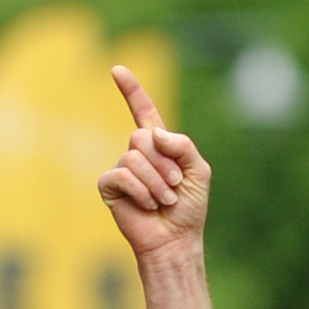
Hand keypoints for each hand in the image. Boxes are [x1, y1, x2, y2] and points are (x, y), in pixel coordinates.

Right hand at [98, 63, 211, 260]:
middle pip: (142, 136)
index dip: (131, 90)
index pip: (143, 111)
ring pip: (134, 157)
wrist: (176, 239)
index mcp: (158, 145)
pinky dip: (141, 191)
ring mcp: (121, 168)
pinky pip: (121, 175)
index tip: (117, 69)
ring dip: (156, 183)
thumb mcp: (198, 171)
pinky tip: (147, 205)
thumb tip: (153, 133)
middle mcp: (137, 152)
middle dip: (164, 164)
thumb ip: (183, 146)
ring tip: (164, 200)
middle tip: (174, 187)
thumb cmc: (188, 207)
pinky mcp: (109, 186)